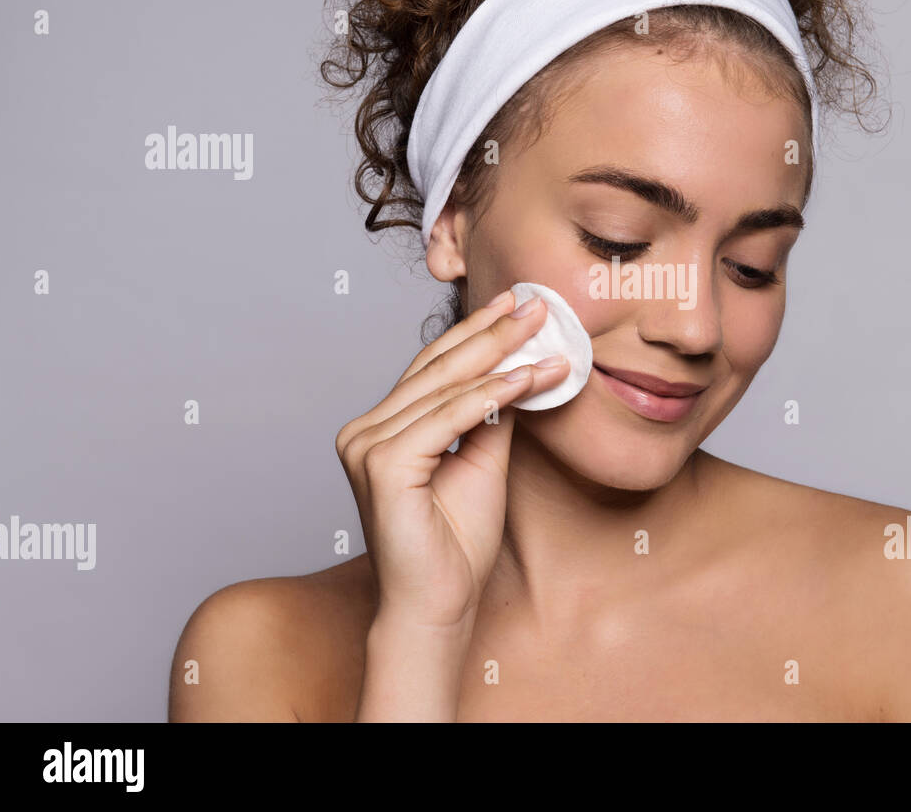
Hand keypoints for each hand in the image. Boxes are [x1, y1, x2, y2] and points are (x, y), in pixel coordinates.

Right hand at [335, 291, 568, 629]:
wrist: (439, 605)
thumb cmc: (456, 544)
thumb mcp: (484, 461)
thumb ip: (493, 414)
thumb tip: (521, 366)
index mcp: (380, 427)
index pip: (433, 367)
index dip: (478, 332)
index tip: (517, 304)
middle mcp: (364, 430)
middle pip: (437, 367)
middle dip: (493, 333)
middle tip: (536, 304)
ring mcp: (366, 446)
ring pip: (445, 388)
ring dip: (502, 360)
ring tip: (546, 338)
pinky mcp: (381, 466)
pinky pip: (448, 418)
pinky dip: (492, 396)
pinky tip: (527, 379)